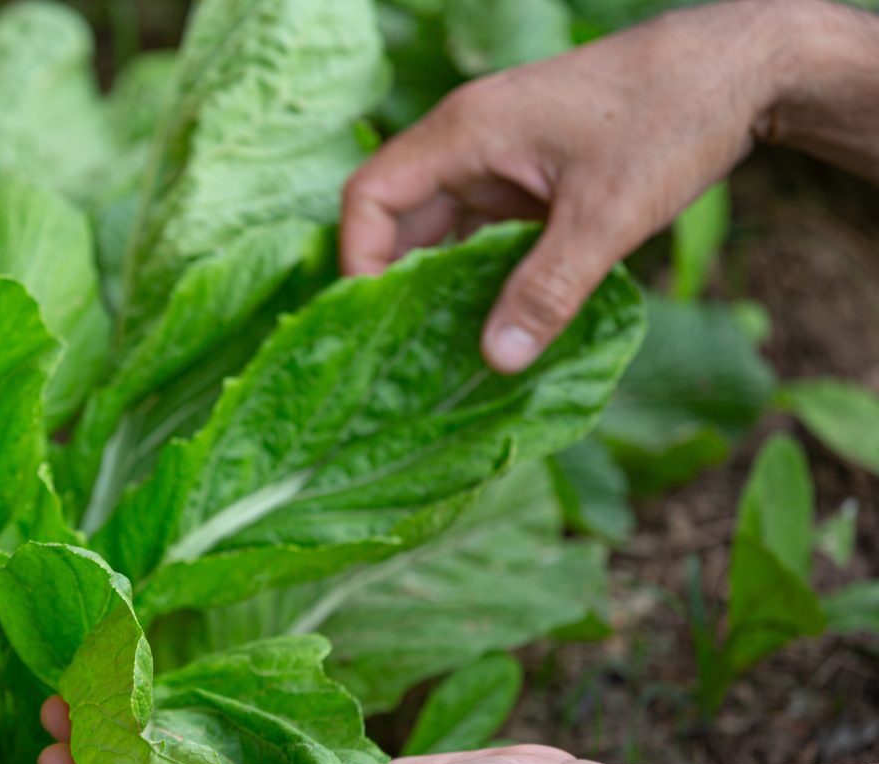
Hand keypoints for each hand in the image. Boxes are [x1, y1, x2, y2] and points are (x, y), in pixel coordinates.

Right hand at [341, 0, 799, 373]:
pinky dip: (473, 274)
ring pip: (436, 228)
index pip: (370, 198)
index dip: (358, 261)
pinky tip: (485, 321)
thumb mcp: (607, 216)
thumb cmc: (669, 120)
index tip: (372, 323)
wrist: (738, 67)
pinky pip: (476, 231)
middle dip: (392, 285)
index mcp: (464, 133)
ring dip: (433, 284)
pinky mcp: (526, 176)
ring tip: (434, 349)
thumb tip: (497, 361)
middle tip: (398, 354)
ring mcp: (496, 158)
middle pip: (395, 218)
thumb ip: (548, 289)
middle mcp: (466, 142)